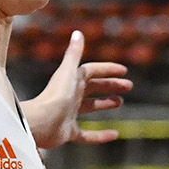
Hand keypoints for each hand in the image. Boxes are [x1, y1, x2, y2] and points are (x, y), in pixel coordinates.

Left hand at [22, 31, 127, 149]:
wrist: (41, 122)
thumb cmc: (55, 96)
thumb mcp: (68, 72)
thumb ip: (73, 53)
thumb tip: (77, 33)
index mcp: (72, 80)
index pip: (92, 71)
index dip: (107, 69)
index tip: (124, 71)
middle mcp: (71, 95)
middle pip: (94, 87)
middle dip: (110, 85)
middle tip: (128, 86)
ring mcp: (70, 114)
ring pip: (91, 107)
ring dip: (105, 104)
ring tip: (119, 102)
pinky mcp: (69, 131)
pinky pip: (88, 135)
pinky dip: (101, 136)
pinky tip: (115, 134)